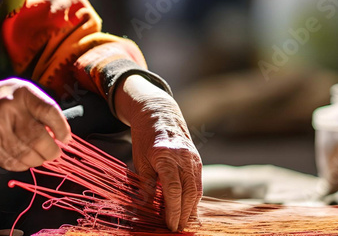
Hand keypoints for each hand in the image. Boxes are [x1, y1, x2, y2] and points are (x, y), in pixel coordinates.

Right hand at [0, 78, 71, 171]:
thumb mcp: (18, 93)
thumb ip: (39, 108)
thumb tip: (61, 135)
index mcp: (22, 92)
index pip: (50, 111)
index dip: (62, 128)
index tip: (65, 138)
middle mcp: (9, 108)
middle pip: (40, 138)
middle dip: (52, 151)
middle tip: (54, 153)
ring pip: (27, 154)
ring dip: (38, 160)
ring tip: (39, 158)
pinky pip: (11, 162)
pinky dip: (22, 165)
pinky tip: (23, 160)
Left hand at [114, 74, 201, 231]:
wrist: (158, 113)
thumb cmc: (144, 137)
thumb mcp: (140, 160)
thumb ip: (145, 184)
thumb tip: (146, 207)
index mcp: (166, 156)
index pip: (173, 190)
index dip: (173, 210)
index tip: (170, 225)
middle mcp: (183, 157)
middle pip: (189, 192)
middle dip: (185, 214)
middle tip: (177, 229)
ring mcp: (193, 158)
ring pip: (197, 189)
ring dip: (191, 208)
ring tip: (184, 223)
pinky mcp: (197, 159)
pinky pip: (198, 182)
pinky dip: (194, 197)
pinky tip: (189, 209)